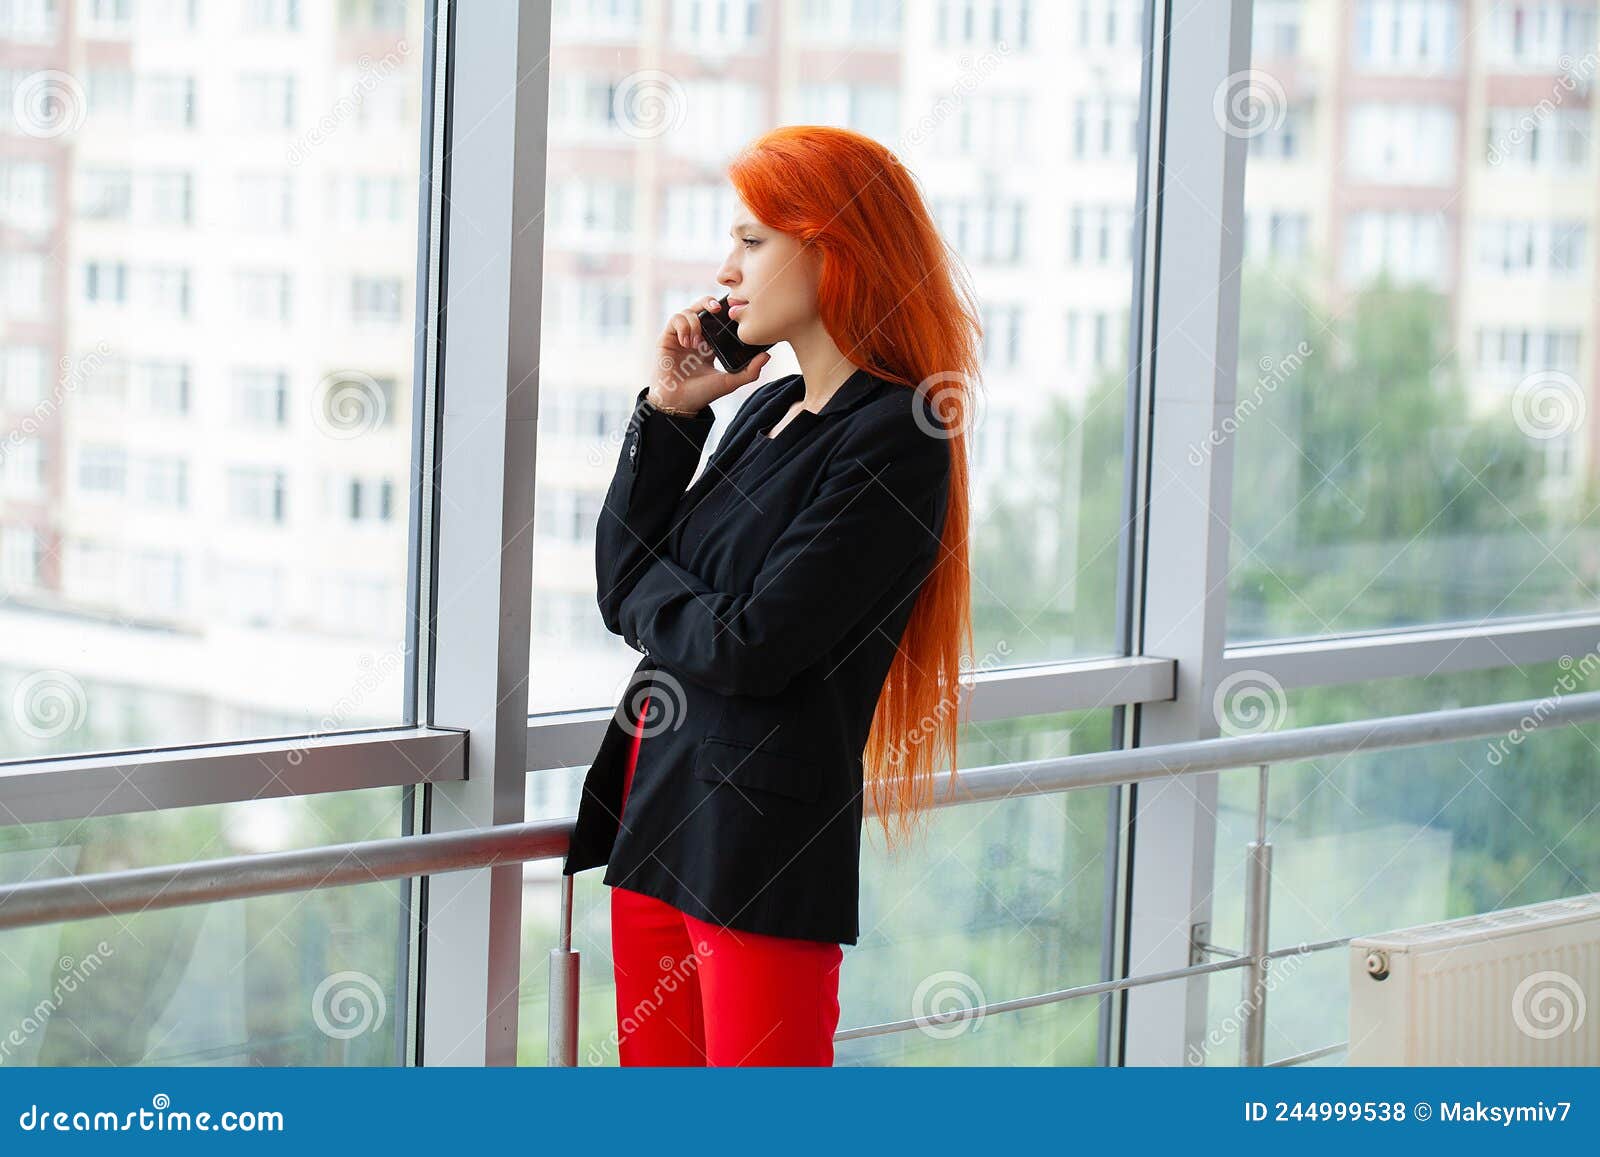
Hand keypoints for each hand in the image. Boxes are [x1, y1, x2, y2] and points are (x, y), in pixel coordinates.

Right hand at [649, 295, 771, 413]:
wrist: (680, 403)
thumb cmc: (703, 394)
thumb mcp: (730, 382)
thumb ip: (749, 371)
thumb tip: (767, 355)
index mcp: (710, 344)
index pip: (717, 320)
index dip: (723, 311)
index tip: (733, 309)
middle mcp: (695, 337)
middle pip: (702, 308)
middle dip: (709, 302)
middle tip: (717, 308)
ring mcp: (680, 336)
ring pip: (688, 311)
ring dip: (695, 322)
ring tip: (697, 342)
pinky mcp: (667, 337)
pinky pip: (675, 319)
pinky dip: (683, 326)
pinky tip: (687, 342)